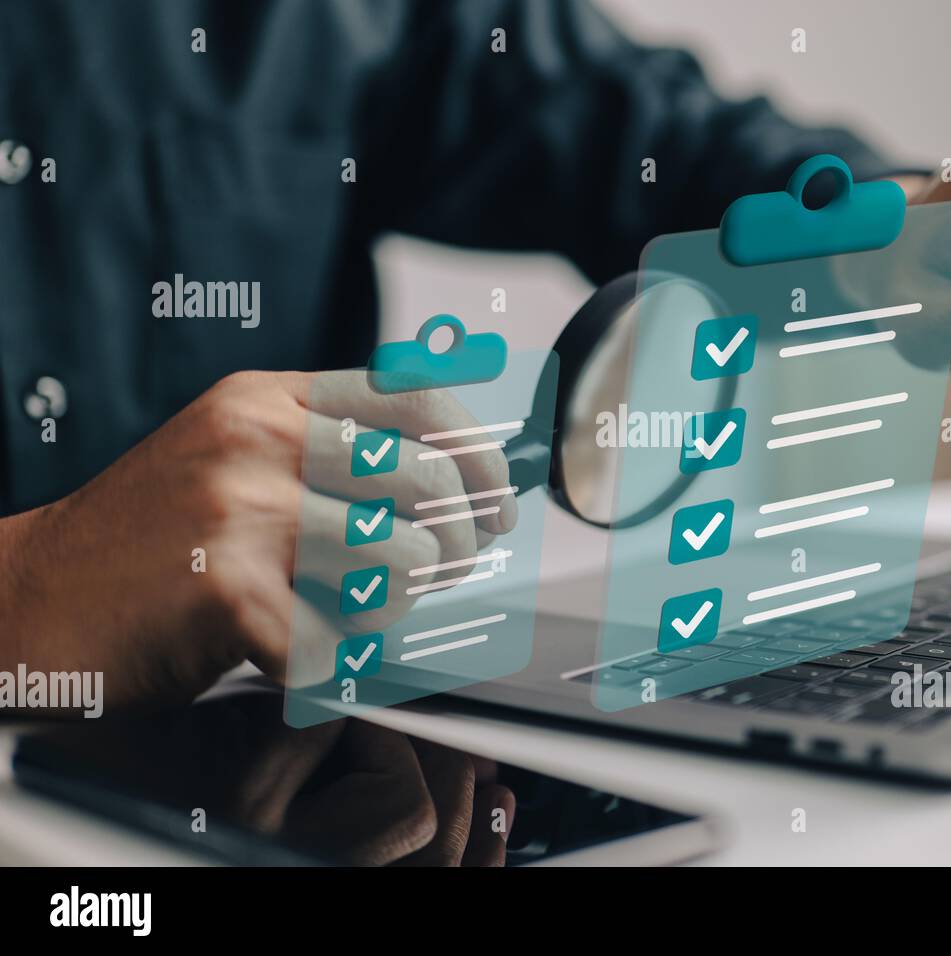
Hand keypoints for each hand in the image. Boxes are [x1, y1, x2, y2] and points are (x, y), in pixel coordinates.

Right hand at [0, 370, 517, 710]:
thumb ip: (324, 451)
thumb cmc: (147, 540)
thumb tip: (452, 476)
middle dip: (462, 540)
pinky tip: (308, 655)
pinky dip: (340, 660)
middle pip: (425, 477)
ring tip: (366, 614)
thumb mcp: (230, 456)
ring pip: (402, 555)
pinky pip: (340, 637)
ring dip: (405, 603)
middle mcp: (254, 438)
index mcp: (264, 399)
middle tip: (452, 572)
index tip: (498, 499)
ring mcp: (237, 508)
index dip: (480, 452)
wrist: (31, 600)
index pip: (415, 396)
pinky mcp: (224, 588)